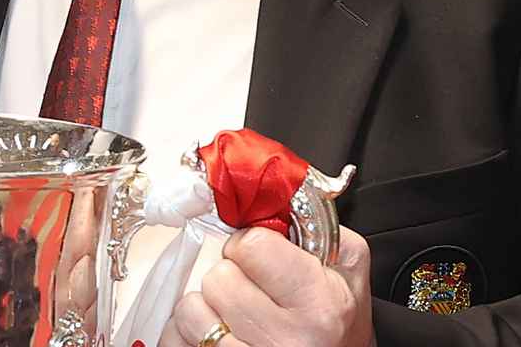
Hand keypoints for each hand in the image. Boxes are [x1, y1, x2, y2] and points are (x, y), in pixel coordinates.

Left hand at [157, 227, 373, 346]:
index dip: (250, 244)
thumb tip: (268, 189)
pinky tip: (217, 332)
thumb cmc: (336, 320)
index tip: (260, 256)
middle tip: (252, 288)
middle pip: (218, 278)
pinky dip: (187, 332)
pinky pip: (175, 338)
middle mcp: (287, 340)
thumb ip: (313, 222)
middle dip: (230, 275)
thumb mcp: (345, 266)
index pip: (250, 247)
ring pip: (192, 309)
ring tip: (236, 313)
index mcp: (319, 305)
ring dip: (207, 305)